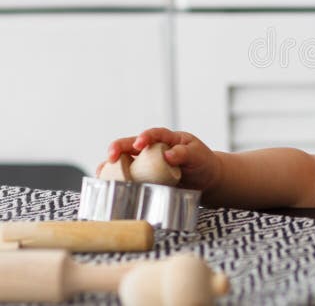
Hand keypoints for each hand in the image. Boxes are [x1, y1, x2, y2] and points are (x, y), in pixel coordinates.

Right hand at [104, 127, 221, 191]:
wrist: (206, 180)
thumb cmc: (203, 163)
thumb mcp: (198, 156)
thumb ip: (184, 153)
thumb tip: (168, 155)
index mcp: (168, 139)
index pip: (155, 134)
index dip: (145, 137)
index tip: (140, 144)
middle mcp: (153, 149)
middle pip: (131, 144)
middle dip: (118, 148)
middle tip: (112, 156)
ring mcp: (146, 164)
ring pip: (124, 160)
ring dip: (111, 165)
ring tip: (103, 173)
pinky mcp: (143, 178)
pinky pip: (127, 177)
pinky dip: (116, 179)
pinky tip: (107, 185)